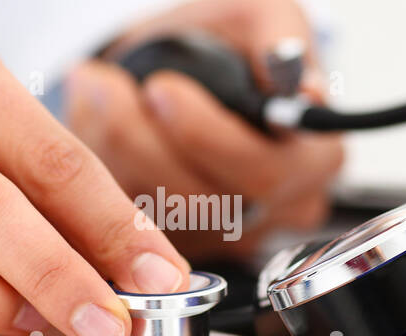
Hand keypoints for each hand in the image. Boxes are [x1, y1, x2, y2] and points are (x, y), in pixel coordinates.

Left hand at [66, 0, 344, 258]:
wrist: (187, 69)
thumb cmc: (231, 45)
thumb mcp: (262, 16)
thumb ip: (281, 39)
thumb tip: (297, 82)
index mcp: (312, 160)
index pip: (264, 173)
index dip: (205, 137)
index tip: (163, 89)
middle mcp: (274, 209)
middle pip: (202, 203)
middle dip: (143, 142)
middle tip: (113, 88)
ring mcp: (223, 233)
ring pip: (154, 214)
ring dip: (110, 146)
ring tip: (97, 87)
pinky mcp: (172, 243)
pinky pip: (123, 219)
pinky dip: (98, 163)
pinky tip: (93, 117)